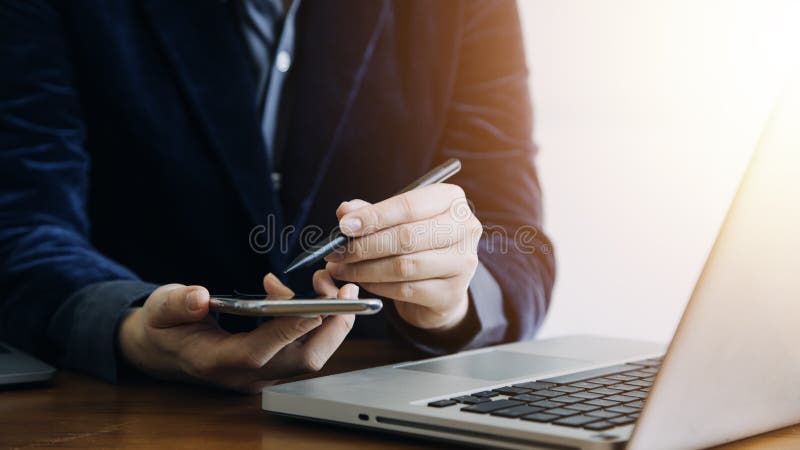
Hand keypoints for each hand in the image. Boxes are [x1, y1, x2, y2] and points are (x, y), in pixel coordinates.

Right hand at [118, 272, 356, 392]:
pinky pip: (306, 347)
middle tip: (345, 287)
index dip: (290, 328)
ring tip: (324, 281)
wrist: (162, 350)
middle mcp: (247, 374)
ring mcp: (263, 373)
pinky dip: (315, 319)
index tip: (316, 300)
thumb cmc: (164, 326)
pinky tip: (301, 292)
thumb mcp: (160, 309)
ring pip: (312, 355)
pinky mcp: (273, 365)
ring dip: (330, 319)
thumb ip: (177, 304)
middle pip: (304, 360)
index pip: (261, 352)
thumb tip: (199, 296)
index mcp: (216, 362)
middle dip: (332, 325)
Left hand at [325, 183, 481, 330]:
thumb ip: (371, 213)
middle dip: (364, 246)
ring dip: (365, 269)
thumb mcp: (397, 220)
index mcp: (451, 200)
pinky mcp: (453, 292)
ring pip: (404, 266)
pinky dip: (377, 286)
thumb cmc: (418, 243)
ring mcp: (463, 262)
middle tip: (336, 252)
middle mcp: (465, 228)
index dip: (373, 217)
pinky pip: (406, 289)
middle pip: (406, 237)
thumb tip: (346, 211)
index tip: (344, 226)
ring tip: (341, 268)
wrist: (442, 284)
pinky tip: (362, 282)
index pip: (408, 206)